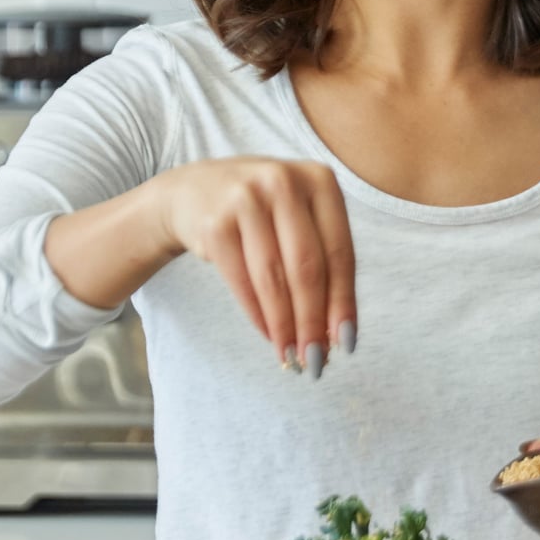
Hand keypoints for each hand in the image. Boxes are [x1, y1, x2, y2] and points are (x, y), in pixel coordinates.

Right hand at [157, 158, 357, 375]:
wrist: (192, 190)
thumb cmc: (262, 211)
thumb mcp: (298, 217)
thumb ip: (322, 262)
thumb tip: (338, 333)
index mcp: (319, 179)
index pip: (339, 251)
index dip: (344, 302)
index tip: (346, 342)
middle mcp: (283, 182)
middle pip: (307, 268)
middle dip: (314, 321)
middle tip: (316, 360)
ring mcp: (245, 199)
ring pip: (273, 279)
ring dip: (285, 326)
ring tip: (292, 356)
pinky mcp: (214, 223)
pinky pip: (242, 281)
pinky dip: (258, 315)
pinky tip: (269, 335)